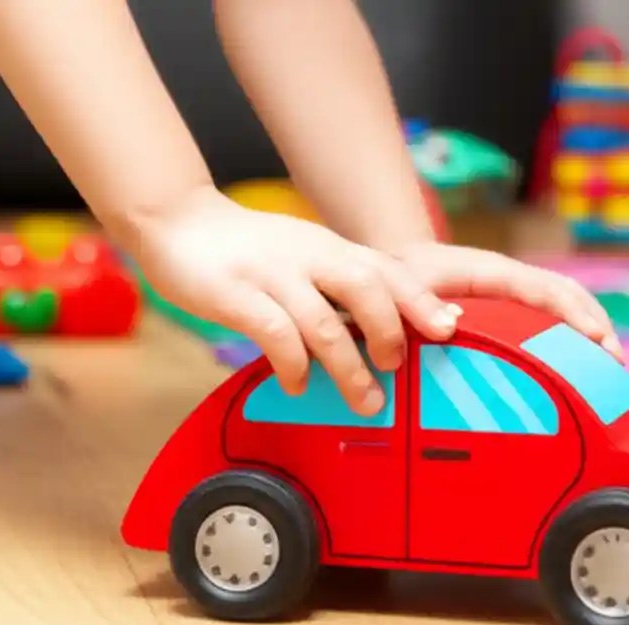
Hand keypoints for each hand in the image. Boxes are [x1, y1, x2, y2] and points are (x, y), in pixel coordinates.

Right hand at [135, 188, 459, 411]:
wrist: (178, 221)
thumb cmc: (251, 251)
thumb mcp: (306, 257)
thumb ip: (343, 288)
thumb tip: (391, 332)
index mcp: (332, 248)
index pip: (388, 269)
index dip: (421, 299)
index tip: (450, 328)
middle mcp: (310, 256)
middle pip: (366, 287)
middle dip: (390, 330)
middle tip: (396, 367)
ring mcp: (273, 274)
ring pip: (324, 321)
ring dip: (348, 367)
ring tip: (364, 400)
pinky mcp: (235, 293)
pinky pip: (274, 333)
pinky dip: (293, 365)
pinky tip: (299, 385)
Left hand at [391, 242, 622, 359]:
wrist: (391, 269)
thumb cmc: (396, 278)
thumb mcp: (399, 286)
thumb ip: (418, 303)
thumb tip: (452, 326)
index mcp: (489, 271)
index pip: (542, 288)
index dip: (572, 312)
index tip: (596, 338)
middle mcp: (510, 279)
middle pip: (566, 295)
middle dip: (595, 325)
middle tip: (616, 364)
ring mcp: (514, 296)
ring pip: (565, 307)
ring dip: (591, 335)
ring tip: (611, 373)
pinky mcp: (513, 313)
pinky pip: (551, 322)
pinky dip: (573, 343)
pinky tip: (584, 371)